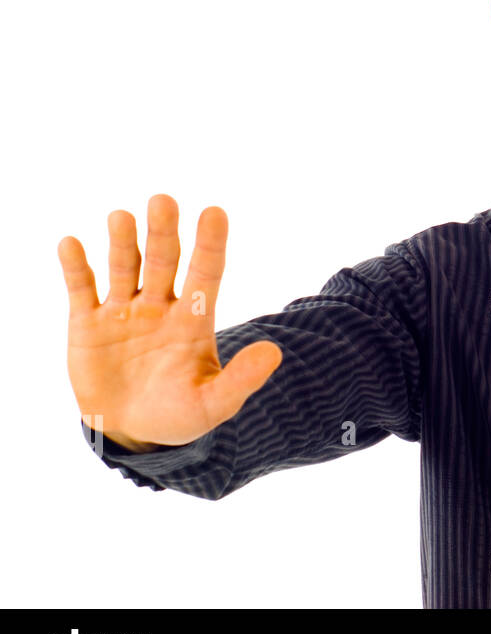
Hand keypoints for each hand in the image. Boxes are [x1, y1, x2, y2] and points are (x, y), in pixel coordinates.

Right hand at [59, 194, 281, 450]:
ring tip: (122, 217)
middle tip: (163, 200)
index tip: (215, 212)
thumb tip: (275, 352)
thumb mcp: (214, 404)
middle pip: (164, 261)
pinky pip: (82, 289)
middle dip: (164, 232)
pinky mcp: (89, 324)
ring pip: (125, 267)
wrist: (134, 432)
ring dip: (123, 242)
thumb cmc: (180, 415)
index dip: (210, 244)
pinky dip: (75, 266)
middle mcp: (161, 307)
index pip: (207, 273)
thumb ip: (241, 379)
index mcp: (194, 320)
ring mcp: (124, 313)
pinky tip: (71, 244)